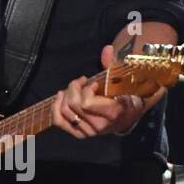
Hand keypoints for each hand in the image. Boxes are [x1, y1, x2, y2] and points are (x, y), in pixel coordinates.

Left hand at [51, 44, 166, 138]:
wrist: (127, 117)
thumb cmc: (125, 97)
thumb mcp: (124, 82)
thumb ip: (114, 65)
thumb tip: (107, 49)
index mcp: (112, 113)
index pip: (86, 103)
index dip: (86, 89)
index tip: (93, 83)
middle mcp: (99, 126)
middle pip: (73, 104)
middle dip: (73, 88)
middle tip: (80, 81)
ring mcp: (88, 132)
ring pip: (64, 111)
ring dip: (65, 96)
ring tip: (73, 89)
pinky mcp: (79, 134)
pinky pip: (59, 121)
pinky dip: (55, 107)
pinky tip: (61, 97)